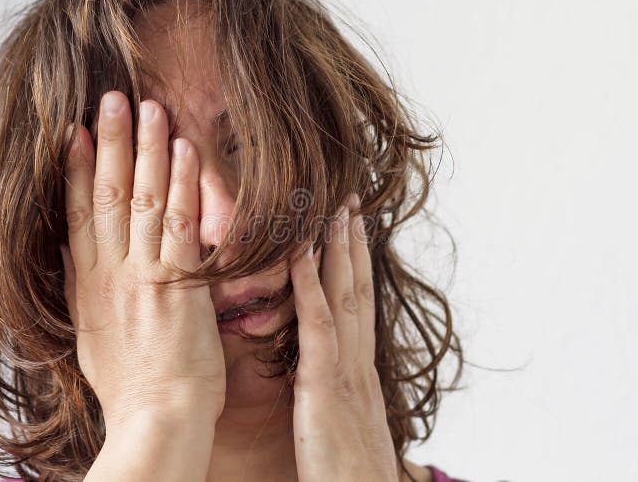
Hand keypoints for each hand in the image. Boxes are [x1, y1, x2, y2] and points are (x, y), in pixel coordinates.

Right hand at [61, 91, 225, 430]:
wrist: (157, 420)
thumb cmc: (130, 387)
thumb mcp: (89, 336)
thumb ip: (81, 287)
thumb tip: (71, 248)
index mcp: (90, 284)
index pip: (78, 213)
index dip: (76, 168)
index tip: (74, 130)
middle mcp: (112, 272)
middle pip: (108, 195)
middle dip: (110, 142)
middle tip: (112, 98)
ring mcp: (144, 275)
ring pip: (142, 200)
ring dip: (148, 150)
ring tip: (151, 107)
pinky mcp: (179, 285)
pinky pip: (179, 225)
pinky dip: (182, 185)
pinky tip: (187, 151)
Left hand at [290, 192, 397, 481]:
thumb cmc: (350, 478)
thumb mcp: (345, 430)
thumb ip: (337, 401)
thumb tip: (331, 386)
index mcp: (358, 375)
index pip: (358, 308)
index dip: (356, 267)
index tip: (351, 232)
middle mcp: (357, 364)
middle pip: (356, 292)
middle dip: (352, 244)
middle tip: (348, 204)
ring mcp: (344, 372)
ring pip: (342, 296)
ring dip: (337, 249)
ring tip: (333, 209)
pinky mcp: (324, 387)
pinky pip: (316, 324)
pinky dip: (308, 284)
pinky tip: (299, 253)